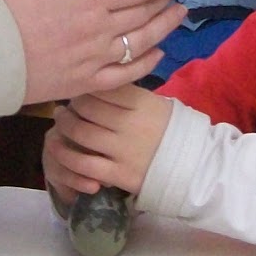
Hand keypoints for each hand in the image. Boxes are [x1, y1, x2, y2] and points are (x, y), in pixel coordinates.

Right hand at [0, 0, 193, 105]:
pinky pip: (126, 75)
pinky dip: (146, 64)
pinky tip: (156, 55)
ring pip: (142, 43)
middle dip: (167, 0)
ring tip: (178, 16)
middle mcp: (100, 30)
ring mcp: (95, 60)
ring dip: (164, 28)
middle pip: (145, 13)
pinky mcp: (86, 83)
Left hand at [44, 85, 173, 201]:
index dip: (87, 89)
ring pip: (81, 133)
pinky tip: (62, 150)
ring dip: (65, 127)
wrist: (194, 168)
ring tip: (61, 123)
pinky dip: (69, 156)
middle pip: (87, 107)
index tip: (81, 93)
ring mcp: (124, 149)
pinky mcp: (119, 173)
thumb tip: (102, 82)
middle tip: (65, 107)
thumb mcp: (158, 105)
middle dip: (71, 106)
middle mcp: (131, 123)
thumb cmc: (173, 132)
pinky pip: (84, 163)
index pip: (103, 89)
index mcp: (142, 103)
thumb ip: (131, 95)